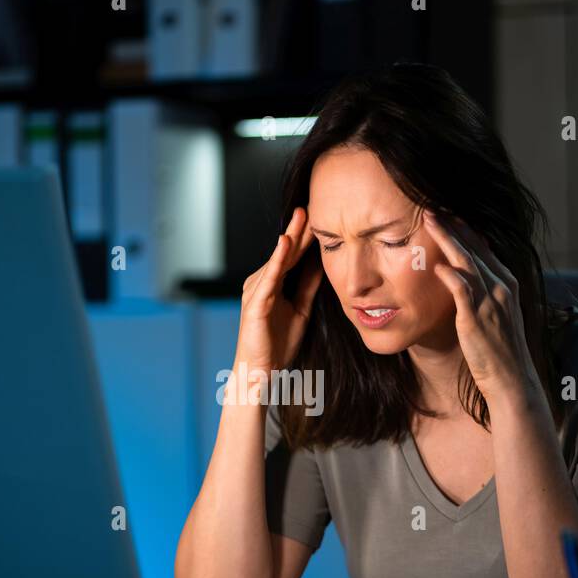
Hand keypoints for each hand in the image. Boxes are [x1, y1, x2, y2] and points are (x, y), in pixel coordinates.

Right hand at [233, 207, 323, 374]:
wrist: (260, 373)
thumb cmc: (277, 345)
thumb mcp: (301, 309)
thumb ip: (307, 286)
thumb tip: (322, 263)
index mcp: (272, 284)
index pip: (292, 255)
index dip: (305, 236)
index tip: (320, 216)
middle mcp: (261, 283)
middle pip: (284, 252)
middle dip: (298, 229)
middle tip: (311, 204)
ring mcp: (256, 291)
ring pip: (278, 260)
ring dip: (290, 237)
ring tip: (303, 216)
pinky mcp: (255, 303)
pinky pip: (269, 277)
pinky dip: (277, 259)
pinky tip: (285, 242)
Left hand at [424, 211, 543, 407]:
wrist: (512, 378)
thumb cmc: (500, 350)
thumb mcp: (496, 314)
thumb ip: (482, 293)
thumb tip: (462, 275)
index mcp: (507, 283)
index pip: (483, 248)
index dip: (464, 229)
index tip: (447, 213)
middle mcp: (501, 287)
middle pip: (474, 248)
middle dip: (452, 225)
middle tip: (432, 207)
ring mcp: (490, 302)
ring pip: (467, 262)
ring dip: (447, 240)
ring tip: (429, 222)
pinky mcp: (477, 319)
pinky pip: (463, 292)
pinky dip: (452, 276)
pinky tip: (438, 265)